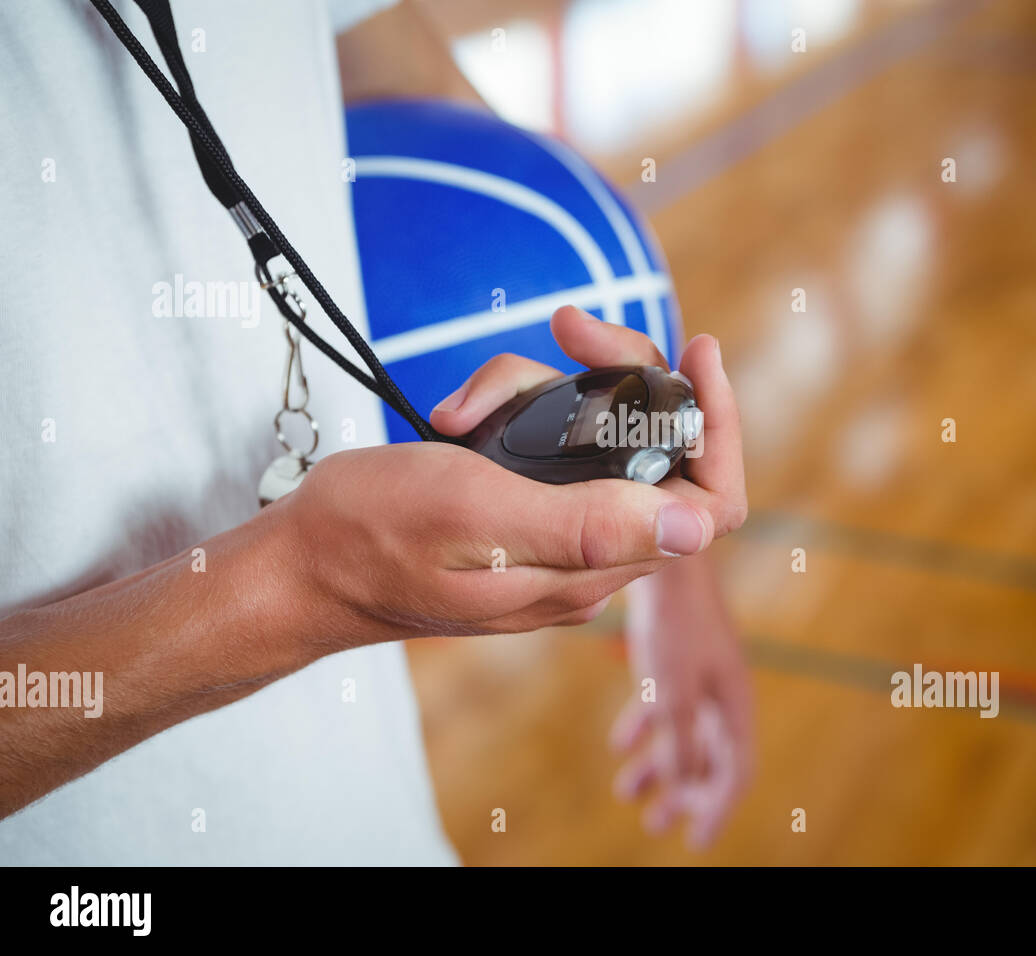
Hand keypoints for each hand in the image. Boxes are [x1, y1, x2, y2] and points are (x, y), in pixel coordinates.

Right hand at [279, 306, 745, 646]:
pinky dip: (510, 404)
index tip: (695, 353)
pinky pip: (549, 434)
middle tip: (567, 329)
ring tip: (469, 405)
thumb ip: (588, 527)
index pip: (709, 504)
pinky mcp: (523, 501)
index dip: (717, 426)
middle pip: (656, 447)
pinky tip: (458, 417)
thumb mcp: (481, 517)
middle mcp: (587, 552)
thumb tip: (698, 529)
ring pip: (598, 430)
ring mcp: (556, 526)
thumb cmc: (375, 539)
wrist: (304, 560)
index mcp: (592, 565)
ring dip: (542, 390)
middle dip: (619, 377)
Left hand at [611, 558, 754, 849]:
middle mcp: (722, 692)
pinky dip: (647, 727)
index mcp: (734, 705)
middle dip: (684, 792)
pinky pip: (666, 704)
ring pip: (684, 732)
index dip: (717, 808)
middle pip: (710, 757)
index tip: (695, 841)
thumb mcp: (674, 693)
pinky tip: (621, 742)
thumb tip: (684, 785)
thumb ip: (680, 741)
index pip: (735, 771)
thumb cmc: (674, 626)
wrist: (664, 560)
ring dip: (659, 765)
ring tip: (628, 792)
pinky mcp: (676, 655)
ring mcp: (700, 673)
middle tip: (657, 824)